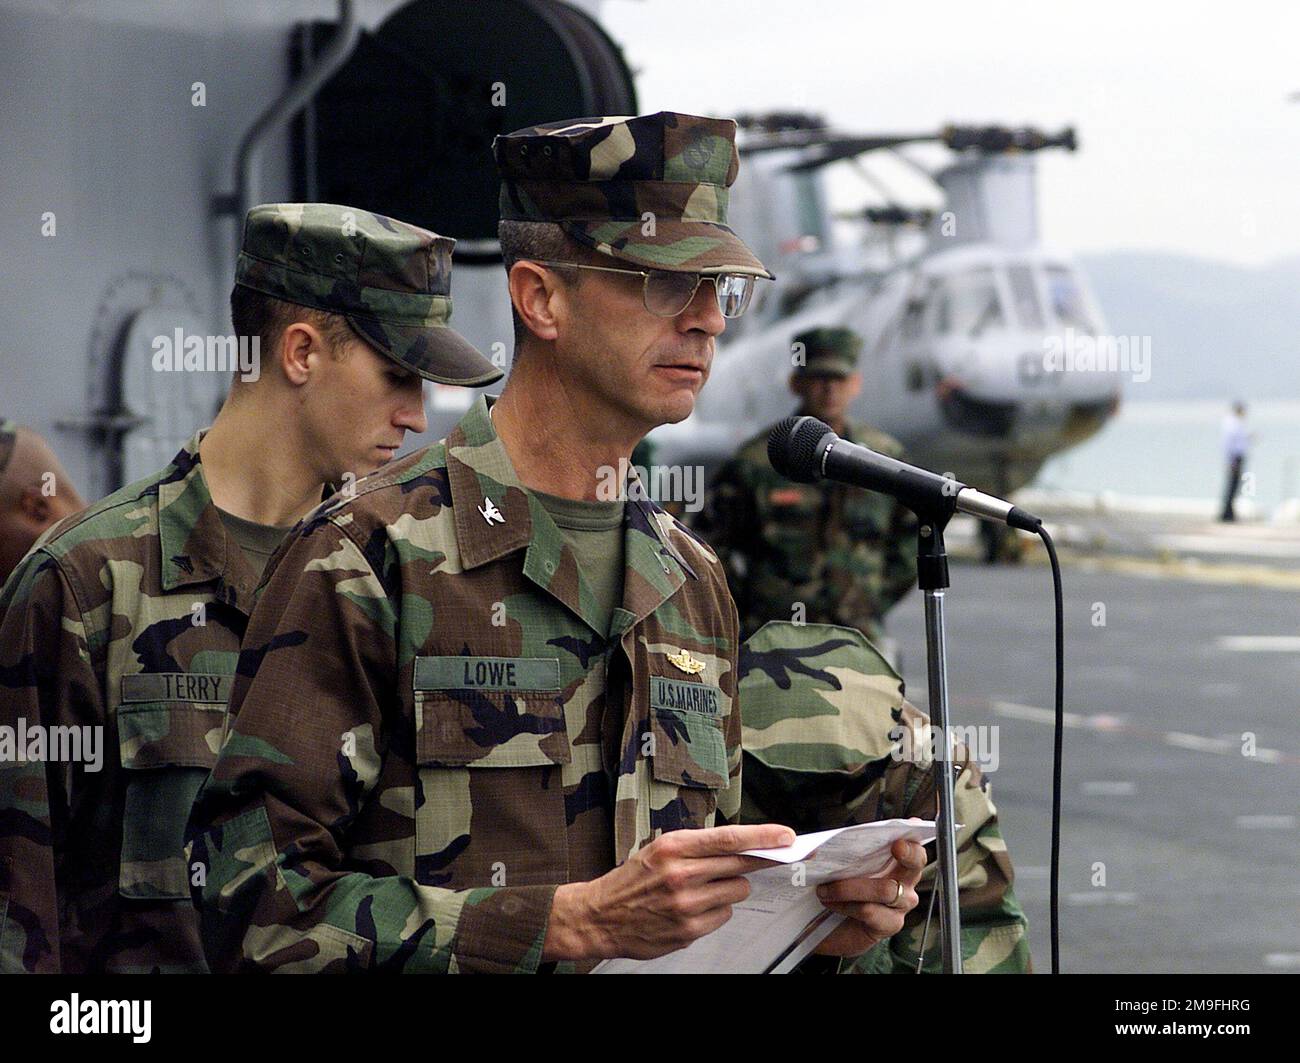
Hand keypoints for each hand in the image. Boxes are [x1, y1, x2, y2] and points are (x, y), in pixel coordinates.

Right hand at [543, 823, 794, 961]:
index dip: (762, 837)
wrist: (600, 916)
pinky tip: (694, 908)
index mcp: (673, 847)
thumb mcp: (660, 850)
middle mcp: (681, 874)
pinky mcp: (688, 930)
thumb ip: (698, 848)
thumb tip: (743, 847)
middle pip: (740, 865)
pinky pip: (723, 915)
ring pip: (736, 891)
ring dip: (729, 888)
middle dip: (757, 861)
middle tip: (773, 856)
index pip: (728, 839)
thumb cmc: (633, 880)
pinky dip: (716, 910)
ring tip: (704, 889)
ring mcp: (686, 905)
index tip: (787, 836)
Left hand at [812, 838, 927, 956]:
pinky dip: (845, 904)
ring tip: (824, 888)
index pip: (913, 847)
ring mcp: (902, 903)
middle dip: (907, 853)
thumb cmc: (844, 890)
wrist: (836, 926)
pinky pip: (869, 910)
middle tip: (896, 847)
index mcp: (898, 861)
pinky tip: (829, 902)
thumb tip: (816, 852)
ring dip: (849, 887)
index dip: (912, 841)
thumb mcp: (843, 867)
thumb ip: (841, 854)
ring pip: (885, 889)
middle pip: (915, 864)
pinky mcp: (891, 923)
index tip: (903, 837)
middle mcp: (906, 881)